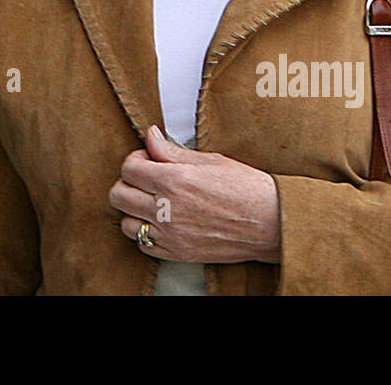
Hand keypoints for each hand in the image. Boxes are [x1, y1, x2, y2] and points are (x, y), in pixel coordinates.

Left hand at [109, 125, 281, 263]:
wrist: (270, 222)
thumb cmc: (246, 188)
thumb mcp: (210, 160)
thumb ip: (173, 151)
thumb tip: (151, 136)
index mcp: (175, 180)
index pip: (129, 168)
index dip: (135, 159)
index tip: (147, 159)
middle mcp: (168, 209)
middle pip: (119, 194)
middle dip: (128, 182)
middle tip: (145, 179)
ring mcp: (171, 234)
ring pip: (126, 223)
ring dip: (134, 210)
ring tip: (152, 202)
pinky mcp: (178, 253)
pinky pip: (143, 245)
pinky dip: (145, 233)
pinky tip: (160, 222)